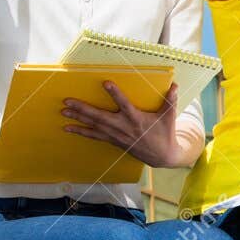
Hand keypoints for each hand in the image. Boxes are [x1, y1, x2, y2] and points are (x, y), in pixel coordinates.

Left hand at [63, 82, 184, 168]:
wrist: (161, 156)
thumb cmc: (165, 134)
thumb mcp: (169, 117)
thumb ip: (170, 101)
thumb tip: (175, 85)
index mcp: (136, 119)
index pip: (124, 104)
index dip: (115, 94)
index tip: (106, 83)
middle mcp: (123, 127)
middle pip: (100, 117)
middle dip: (83, 108)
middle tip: (67, 101)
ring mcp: (116, 135)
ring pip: (94, 126)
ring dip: (78, 118)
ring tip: (64, 111)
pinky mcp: (113, 140)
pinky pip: (94, 136)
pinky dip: (81, 131)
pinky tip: (69, 128)